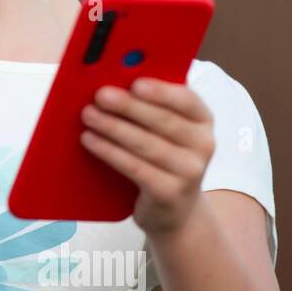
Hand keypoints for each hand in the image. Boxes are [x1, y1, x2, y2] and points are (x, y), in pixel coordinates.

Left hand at [79, 76, 215, 236]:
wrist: (174, 209)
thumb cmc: (162, 157)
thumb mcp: (164, 130)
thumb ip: (149, 105)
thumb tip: (114, 81)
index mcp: (202, 120)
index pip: (187, 100)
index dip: (161, 91)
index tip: (135, 82)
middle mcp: (203, 144)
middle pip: (163, 121)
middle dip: (129, 106)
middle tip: (100, 95)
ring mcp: (190, 172)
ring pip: (147, 145)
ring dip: (114, 128)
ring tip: (88, 115)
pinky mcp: (170, 193)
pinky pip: (135, 168)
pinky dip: (110, 152)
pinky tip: (89, 140)